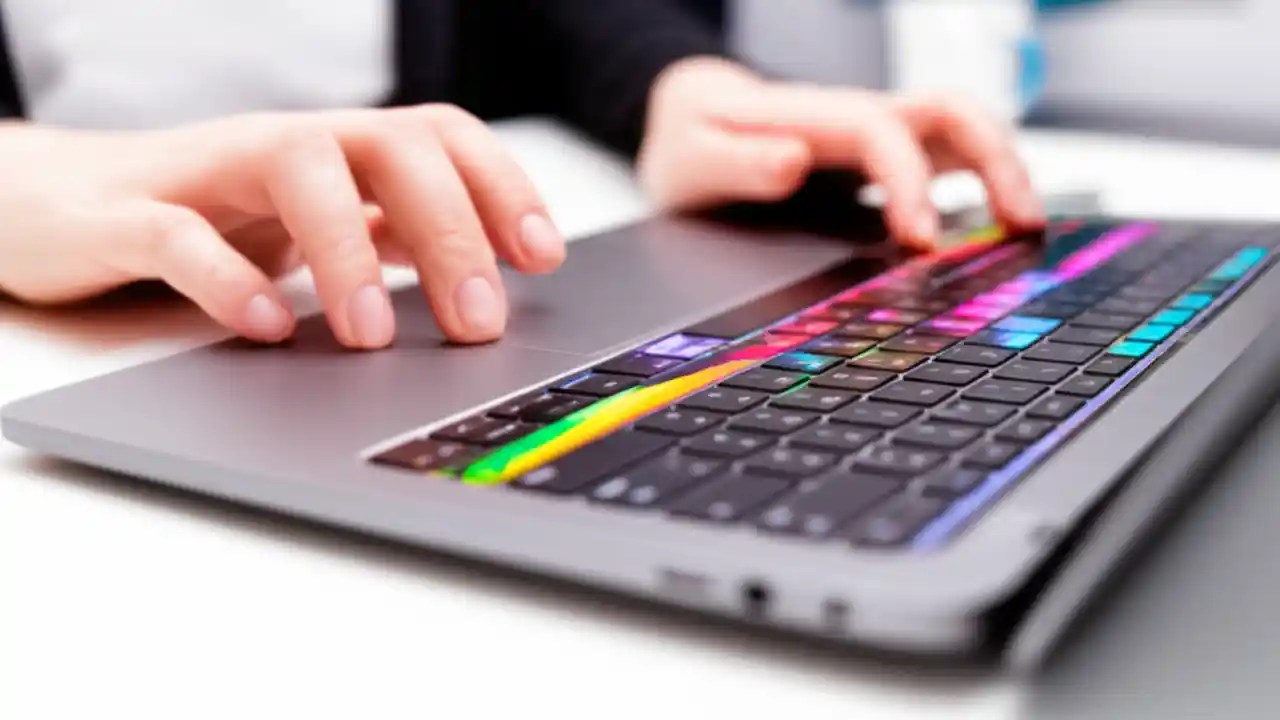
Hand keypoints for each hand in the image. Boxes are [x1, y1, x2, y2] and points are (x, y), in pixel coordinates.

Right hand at [0, 106, 565, 347]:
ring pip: (296, 168)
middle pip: (389, 147)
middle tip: (478, 320)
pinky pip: (179, 234)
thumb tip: (487, 287)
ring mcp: (209, 173)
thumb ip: (392, 240)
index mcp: (340, 152)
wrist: (62, 204)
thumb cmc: (210, 217)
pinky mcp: (129, 216)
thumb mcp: (319, 225)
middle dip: (448, 231)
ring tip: (373, 332)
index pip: (439, 136)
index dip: (500, 185)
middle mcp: (286, 147)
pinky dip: (226, 279)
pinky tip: (268, 327)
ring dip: (347, 250)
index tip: (541, 255)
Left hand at [637, 57, 1044, 247]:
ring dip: (1003, 172)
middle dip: (996, 160)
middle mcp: (859, 120)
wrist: (690, 123)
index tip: (922, 242)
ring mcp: (878, 139)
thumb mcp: (690, 154)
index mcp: (817, 118)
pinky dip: (982, 192)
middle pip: (950, 113)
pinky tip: (994, 237)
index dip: (910, 183)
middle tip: (1022, 225)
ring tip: (1027, 232)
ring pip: (961, 133)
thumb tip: (792, 162)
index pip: (884, 134)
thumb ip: (735, 161)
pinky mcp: (884, 162)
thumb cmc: (691, 141)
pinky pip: (947, 165)